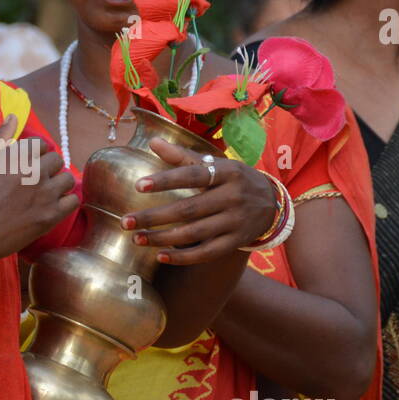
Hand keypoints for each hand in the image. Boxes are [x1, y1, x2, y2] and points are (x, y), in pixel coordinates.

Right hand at [0, 114, 78, 267]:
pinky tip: (53, 205)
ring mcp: (45, 195)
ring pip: (68, 179)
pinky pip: (73, 201)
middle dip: (48, 166)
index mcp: (17, 156)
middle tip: (35, 179)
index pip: (42, 144)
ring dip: (59, 182)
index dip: (35, 153)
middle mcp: (35, 172)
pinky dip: (66, 201)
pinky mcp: (51, 217)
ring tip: (45, 192)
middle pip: (57, 159)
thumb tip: (12, 116)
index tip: (27, 164)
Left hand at [121, 137, 277, 265]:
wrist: (273, 204)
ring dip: (162, 238)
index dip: (165, 180)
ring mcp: (236, 222)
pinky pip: (206, 253)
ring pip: (194, 234)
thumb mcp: (216, 164)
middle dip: (154, 217)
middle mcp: (233, 197)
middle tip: (126, 221)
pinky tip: (160, 255)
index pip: (193, 175)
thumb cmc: (234, 180)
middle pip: (188, 209)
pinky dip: (183, 257)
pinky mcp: (236, 242)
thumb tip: (153, 142)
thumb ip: (183, 156)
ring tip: (136, 238)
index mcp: (228, 172)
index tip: (138, 185)